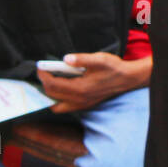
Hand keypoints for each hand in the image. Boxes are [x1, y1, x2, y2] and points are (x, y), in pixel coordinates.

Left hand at [36, 52, 150, 113]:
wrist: (128, 78)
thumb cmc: (114, 68)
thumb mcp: (98, 59)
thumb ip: (81, 59)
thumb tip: (66, 58)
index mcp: (81, 89)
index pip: (53, 85)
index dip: (43, 75)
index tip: (40, 67)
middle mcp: (79, 100)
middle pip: (51, 95)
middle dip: (43, 83)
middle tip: (43, 71)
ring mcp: (82, 104)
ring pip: (56, 105)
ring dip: (49, 94)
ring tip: (48, 81)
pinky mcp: (85, 105)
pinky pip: (64, 107)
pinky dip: (57, 100)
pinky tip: (58, 88)